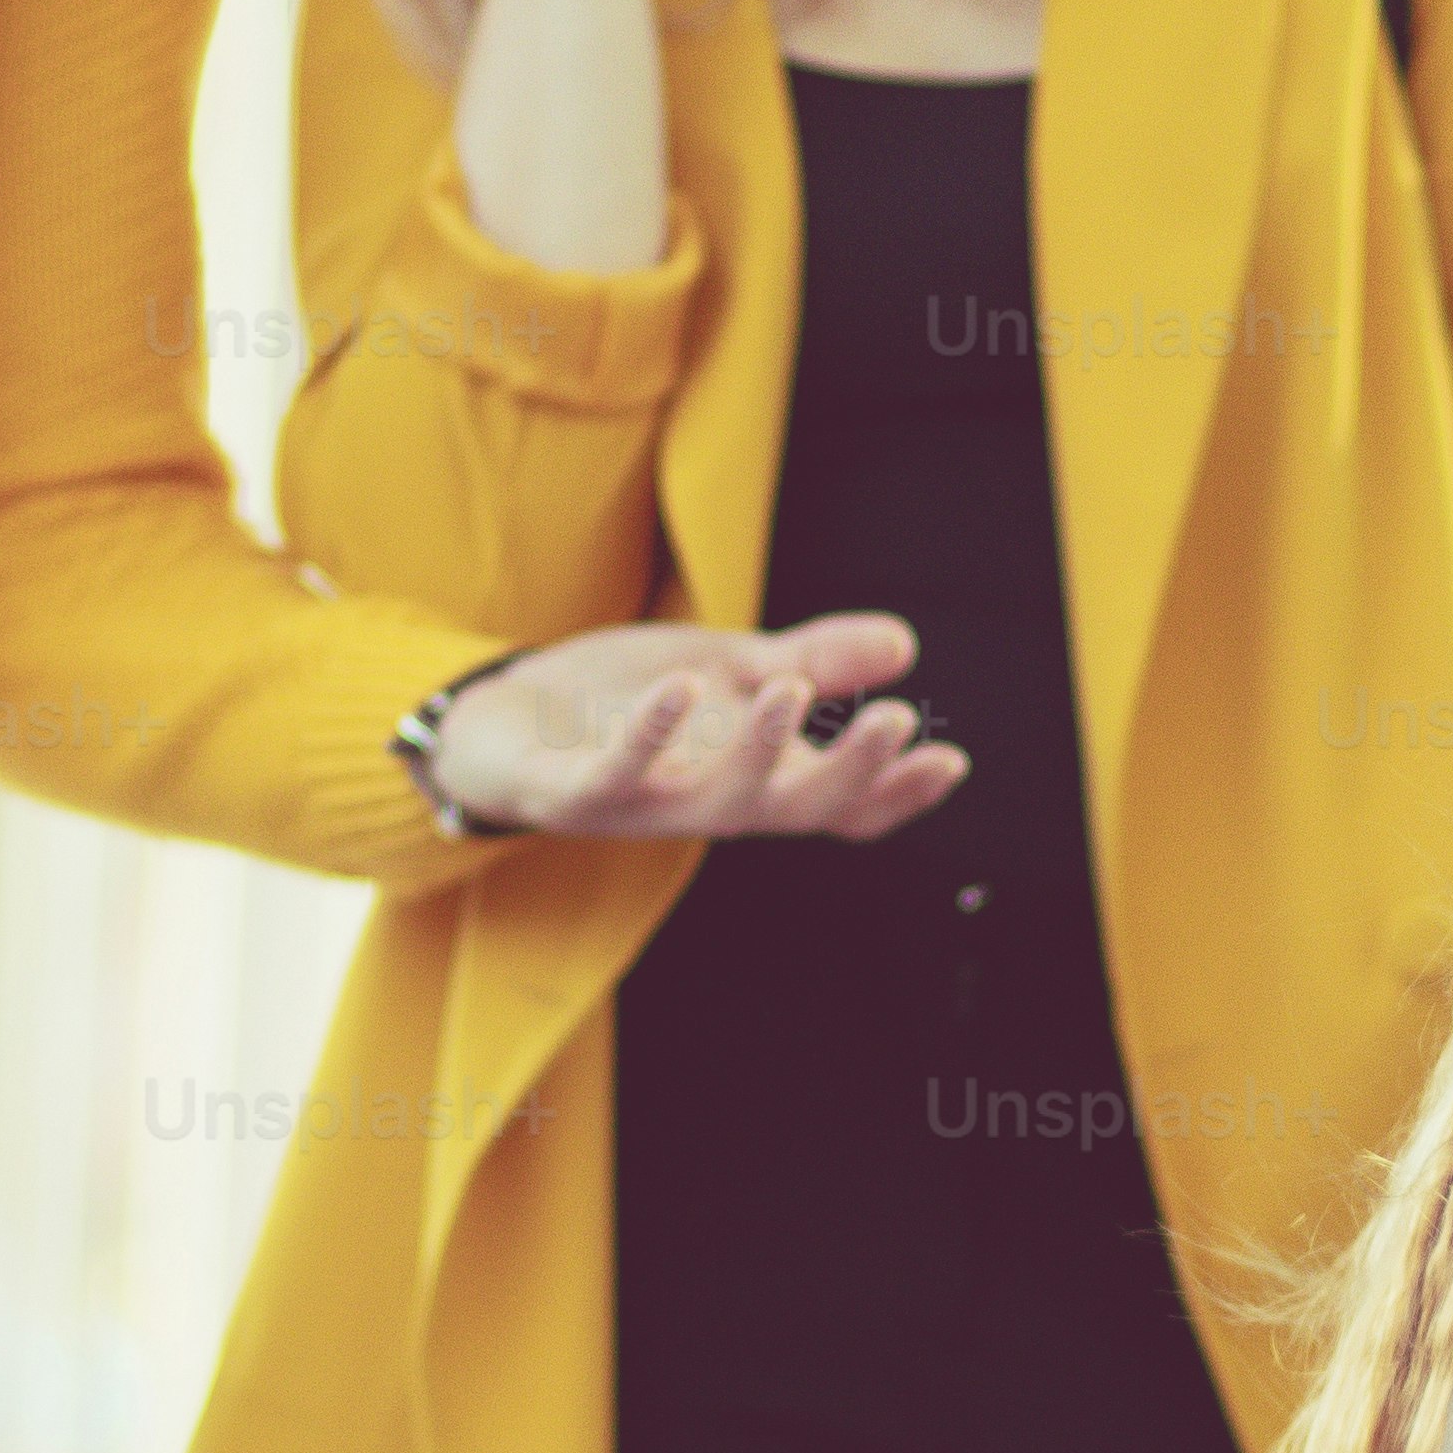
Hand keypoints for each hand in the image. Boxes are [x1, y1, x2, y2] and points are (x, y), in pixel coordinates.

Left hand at [442, 612, 977, 843]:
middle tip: (896, 722)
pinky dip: (651, 735)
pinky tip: (684, 689)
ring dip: (760, 750)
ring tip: (793, 690)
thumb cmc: (622, 706)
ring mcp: (644, 805)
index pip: (841, 804)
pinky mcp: (575, 793)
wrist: (502, 726)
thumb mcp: (729, 669)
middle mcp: (709, 804)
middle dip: (851, 772)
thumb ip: (813, 660)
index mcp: (754, 779)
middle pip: (795, 809)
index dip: (896, 792)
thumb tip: (904, 643)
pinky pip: (617, 775)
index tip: (950, 759)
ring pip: (717, 802)